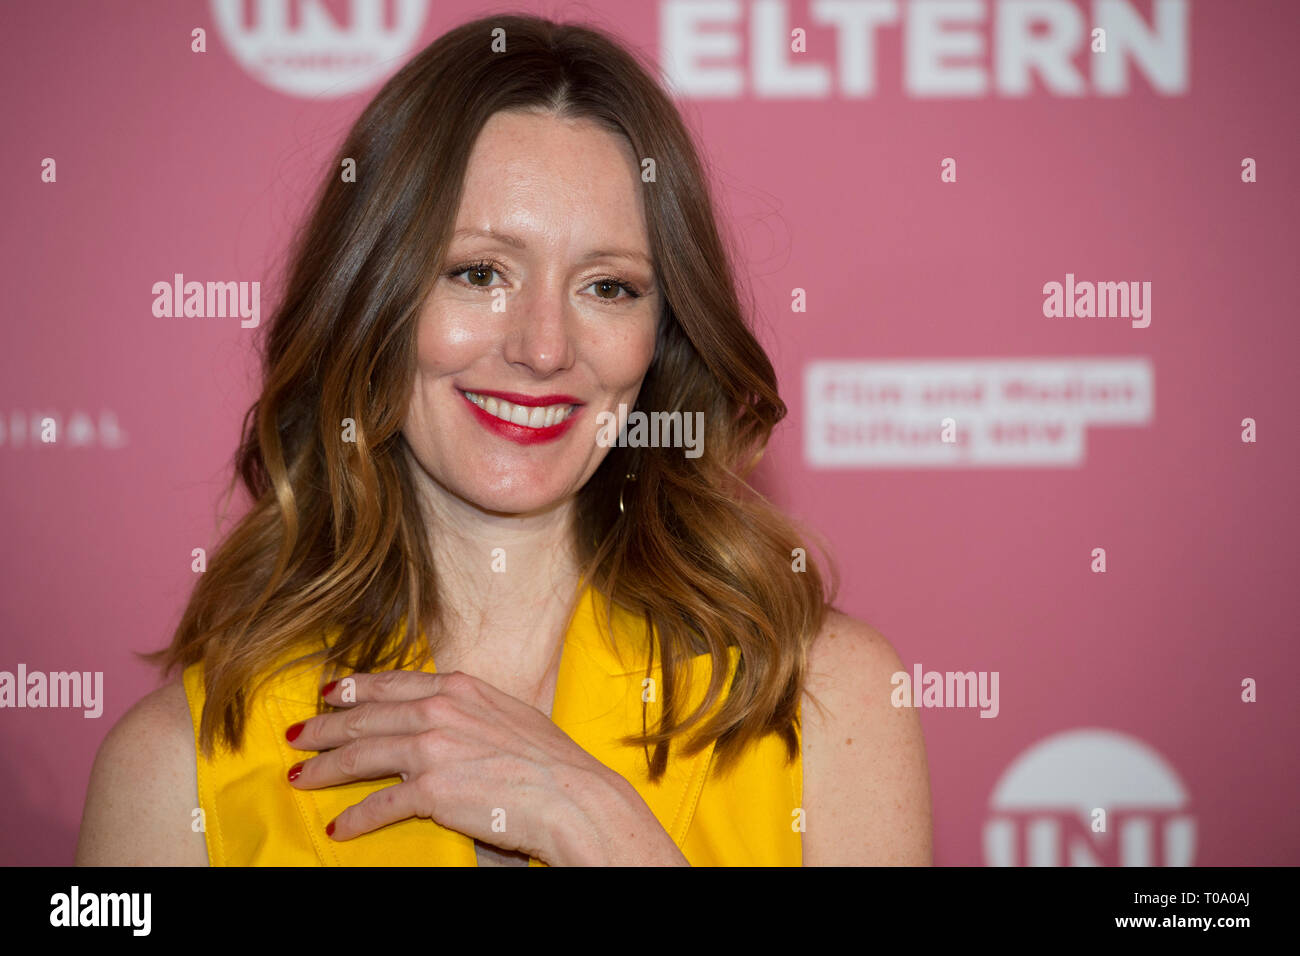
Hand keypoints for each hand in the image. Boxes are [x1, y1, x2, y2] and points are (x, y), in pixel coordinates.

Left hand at [285, 670, 688, 864]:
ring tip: (300, 777)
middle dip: (324, 727)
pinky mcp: (431, 789)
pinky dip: (356, 818)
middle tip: (297, 736)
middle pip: (365, 716)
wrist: (572, 795)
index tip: (330, 694)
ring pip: (361, 755)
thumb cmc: (550, 762)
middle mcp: (440, 709)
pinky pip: (379, 804)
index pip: (392, 682)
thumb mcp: (508, 715)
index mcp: (460, 687)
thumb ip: (469, 711)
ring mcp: (433, 747)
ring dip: (324, 768)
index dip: (355, 689)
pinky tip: (340, 827)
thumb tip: (444, 719)